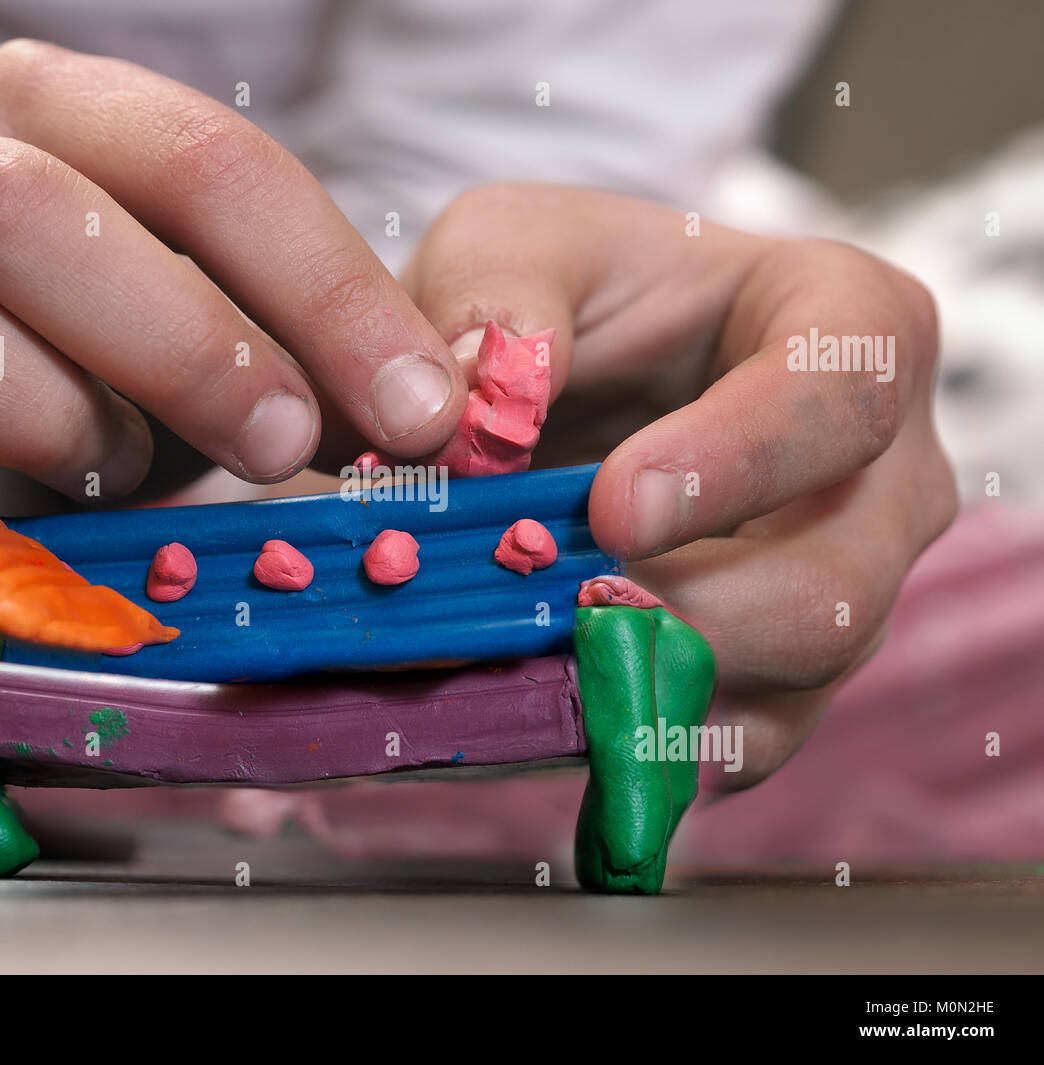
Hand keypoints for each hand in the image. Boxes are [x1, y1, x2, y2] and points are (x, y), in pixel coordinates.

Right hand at [0, 39, 466, 617]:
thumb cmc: (103, 371)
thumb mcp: (223, 340)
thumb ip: (311, 356)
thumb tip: (429, 413)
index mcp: (66, 123)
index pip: (208, 167)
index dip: (328, 293)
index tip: (419, 412)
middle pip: (39, 211)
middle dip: (186, 343)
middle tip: (282, 449)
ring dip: (46, 414)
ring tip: (119, 477)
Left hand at [402, 184, 957, 788]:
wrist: (576, 377)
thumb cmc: (568, 294)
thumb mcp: (513, 248)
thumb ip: (494, 297)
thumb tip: (472, 405)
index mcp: (849, 325)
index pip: (841, 396)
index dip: (732, 464)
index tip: (609, 511)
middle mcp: (881, 468)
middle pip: (836, 580)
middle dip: (687, 613)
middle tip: (561, 611)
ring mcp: (847, 580)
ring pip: (793, 679)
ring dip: (657, 683)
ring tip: (542, 658)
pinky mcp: (789, 667)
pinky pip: (745, 738)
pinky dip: (649, 735)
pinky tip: (564, 706)